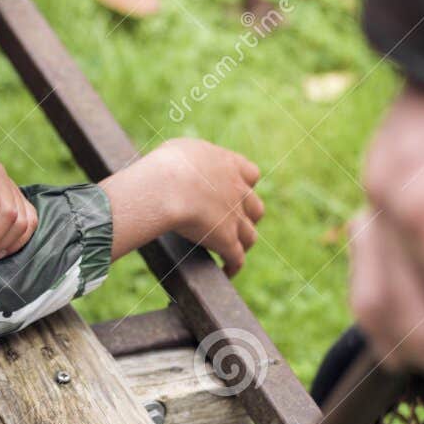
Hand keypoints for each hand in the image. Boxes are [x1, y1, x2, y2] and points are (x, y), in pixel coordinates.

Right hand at [152, 137, 264, 272]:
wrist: (169, 185)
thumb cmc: (167, 164)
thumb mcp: (180, 150)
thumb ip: (189, 159)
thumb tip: (179, 164)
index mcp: (230, 165)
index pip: (251, 174)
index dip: (244, 184)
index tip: (234, 190)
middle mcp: (238, 191)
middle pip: (255, 208)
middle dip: (247, 216)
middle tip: (233, 224)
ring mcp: (235, 217)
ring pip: (250, 236)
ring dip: (243, 244)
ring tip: (232, 251)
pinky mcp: (226, 240)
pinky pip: (236, 259)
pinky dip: (233, 267)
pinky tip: (227, 273)